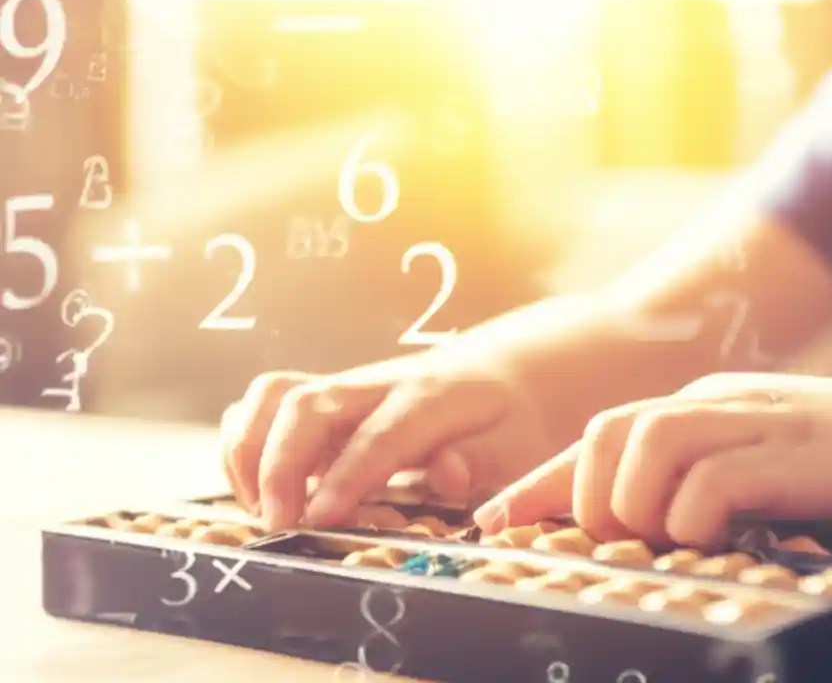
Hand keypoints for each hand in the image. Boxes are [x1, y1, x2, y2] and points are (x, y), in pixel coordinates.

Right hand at [221, 345, 561, 530]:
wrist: (506, 372)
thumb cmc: (512, 420)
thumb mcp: (518, 445)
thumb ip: (483, 460)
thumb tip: (447, 474)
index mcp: (432, 399)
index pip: (380, 435)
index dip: (346, 476)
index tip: (318, 519)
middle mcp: (377, 385)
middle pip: (308, 405)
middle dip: (279, 465)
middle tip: (278, 526)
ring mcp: (345, 388)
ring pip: (273, 395)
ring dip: (248, 451)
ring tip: (260, 510)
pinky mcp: (324, 401)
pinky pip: (265, 405)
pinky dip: (246, 444)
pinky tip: (262, 493)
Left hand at [474, 373, 831, 547]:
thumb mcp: (765, 469)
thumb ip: (705, 486)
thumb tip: (644, 534)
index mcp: (705, 405)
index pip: (600, 435)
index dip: (539, 483)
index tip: (492, 523)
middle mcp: (718, 402)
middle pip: (608, 430)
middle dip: (584, 496)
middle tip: (615, 542)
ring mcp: (755, 420)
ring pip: (647, 442)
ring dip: (638, 506)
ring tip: (668, 541)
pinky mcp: (792, 451)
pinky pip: (711, 480)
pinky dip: (696, 516)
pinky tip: (719, 536)